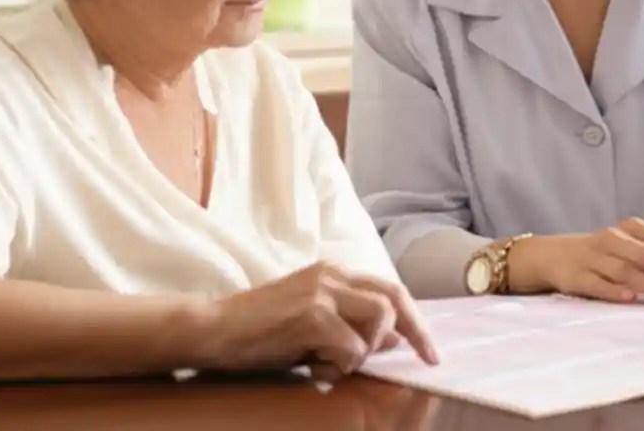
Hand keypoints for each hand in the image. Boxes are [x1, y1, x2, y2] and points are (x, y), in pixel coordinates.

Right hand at [199, 262, 437, 380]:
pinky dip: (339, 366)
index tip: (430, 350)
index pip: (390, 289)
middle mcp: (333, 275)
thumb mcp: (313, 325)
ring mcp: (322, 292)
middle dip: (416, 332)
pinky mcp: (311, 315)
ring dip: (364, 351)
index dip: (415, 320)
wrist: (213, 329)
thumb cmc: (260, 331)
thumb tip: (392, 340)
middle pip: (395, 298)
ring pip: (380, 320)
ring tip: (332, 364)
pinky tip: (312, 369)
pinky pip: (351, 347)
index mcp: (334, 273)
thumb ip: (351, 325)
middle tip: (424, 360)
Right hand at [507, 217, 643, 303]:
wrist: (551, 255)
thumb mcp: (628, 248)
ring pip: (627, 270)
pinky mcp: (576, 275)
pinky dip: (615, 291)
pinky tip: (631, 300)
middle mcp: (614, 239)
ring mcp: (594, 257)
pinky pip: (598, 284)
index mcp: (632, 229)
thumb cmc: (601, 255)